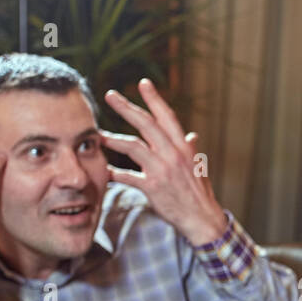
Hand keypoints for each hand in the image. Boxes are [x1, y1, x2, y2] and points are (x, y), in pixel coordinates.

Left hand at [101, 79, 227, 245]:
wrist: (202, 218)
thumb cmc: (199, 192)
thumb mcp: (198, 166)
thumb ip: (191, 149)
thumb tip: (191, 134)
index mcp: (183, 146)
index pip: (167, 116)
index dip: (154, 98)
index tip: (143, 83)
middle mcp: (173, 154)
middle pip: (146, 124)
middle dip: (126, 107)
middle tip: (109, 95)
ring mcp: (163, 170)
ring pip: (133, 146)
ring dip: (114, 139)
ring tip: (99, 135)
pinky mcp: (153, 187)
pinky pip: (129, 176)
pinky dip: (115, 174)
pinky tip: (105, 171)